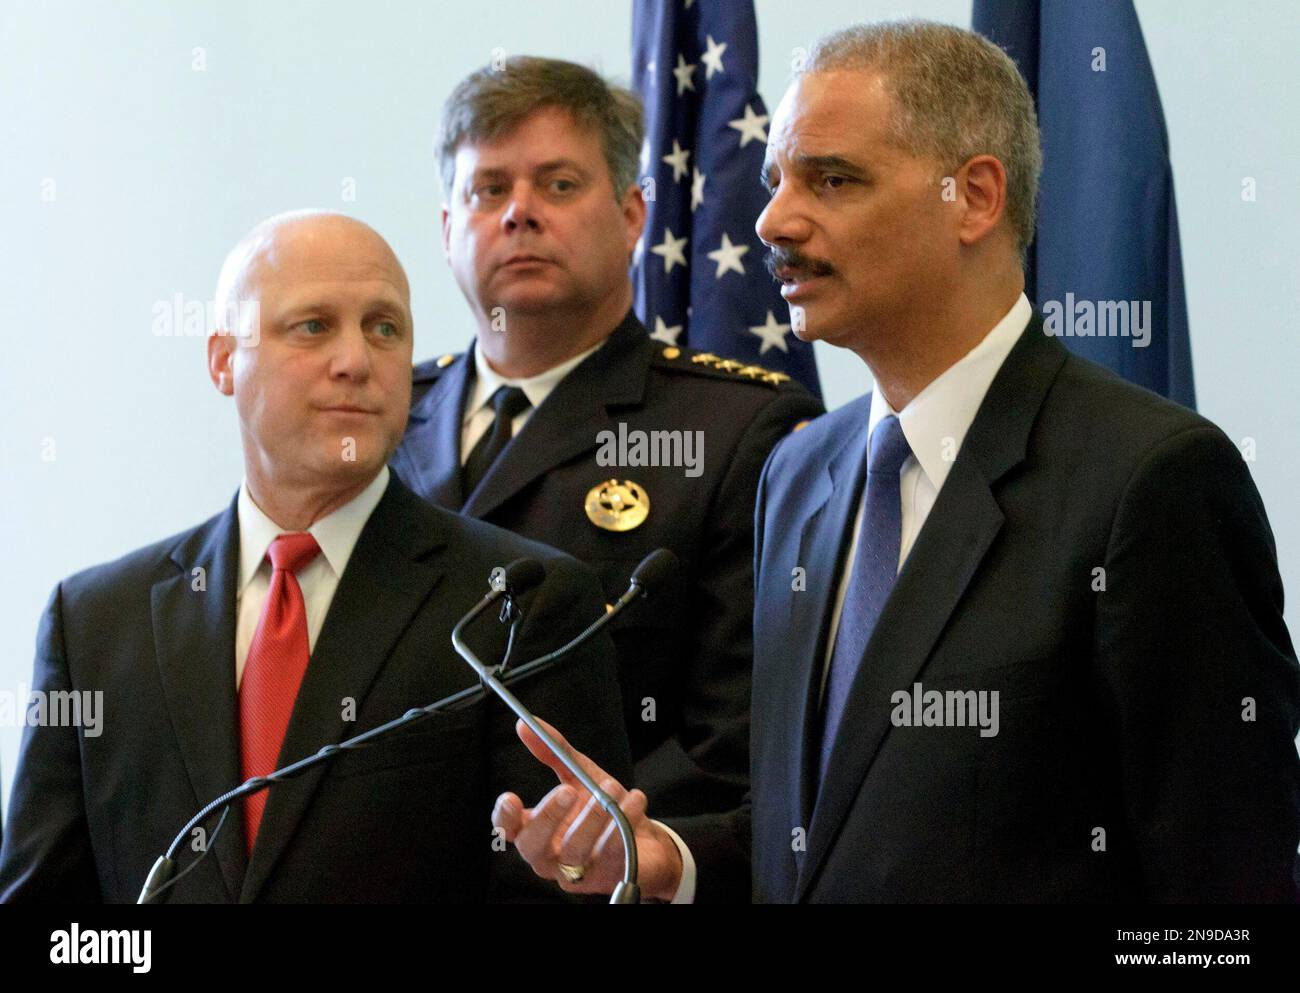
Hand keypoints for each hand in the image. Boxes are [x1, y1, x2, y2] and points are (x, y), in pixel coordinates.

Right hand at [493, 717, 683, 900]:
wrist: (646, 840)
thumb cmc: (605, 808)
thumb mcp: (579, 775)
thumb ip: (554, 752)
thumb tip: (526, 724)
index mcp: (538, 830)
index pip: (508, 830)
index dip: (503, 818)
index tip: (510, 797)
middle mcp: (550, 855)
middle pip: (532, 845)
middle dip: (548, 817)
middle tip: (568, 791)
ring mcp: (577, 871)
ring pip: (574, 850)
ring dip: (594, 815)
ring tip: (612, 788)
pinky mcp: (606, 877)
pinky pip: (609, 853)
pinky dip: (623, 823)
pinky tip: (634, 800)